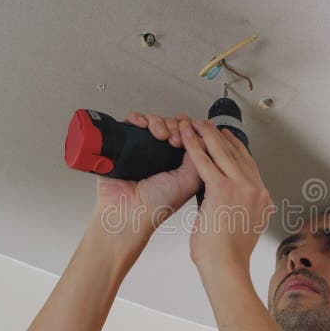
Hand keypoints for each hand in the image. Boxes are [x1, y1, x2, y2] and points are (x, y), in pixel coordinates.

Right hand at [93, 112, 200, 235]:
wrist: (129, 212)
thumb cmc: (156, 205)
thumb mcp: (190, 180)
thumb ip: (201, 157)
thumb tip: (204, 136)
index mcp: (179, 162)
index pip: (188, 134)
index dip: (191, 129)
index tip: (190, 132)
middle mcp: (162, 154)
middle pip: (172, 124)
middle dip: (176, 126)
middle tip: (175, 139)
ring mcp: (144, 147)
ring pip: (154, 121)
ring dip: (160, 122)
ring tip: (161, 135)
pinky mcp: (125, 143)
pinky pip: (132, 122)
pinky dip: (139, 118)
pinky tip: (143, 126)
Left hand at [180, 119, 274, 271]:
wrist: (227, 266)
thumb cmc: (230, 255)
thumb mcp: (246, 228)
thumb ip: (244, 213)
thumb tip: (236, 208)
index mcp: (262, 199)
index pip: (249, 165)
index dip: (236, 149)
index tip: (228, 139)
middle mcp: (256, 189)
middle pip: (238, 154)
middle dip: (221, 137)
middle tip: (211, 125)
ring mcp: (242, 187)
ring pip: (222, 153)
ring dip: (208, 135)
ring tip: (197, 124)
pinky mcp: (223, 189)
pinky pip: (206, 162)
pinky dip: (195, 147)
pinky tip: (187, 137)